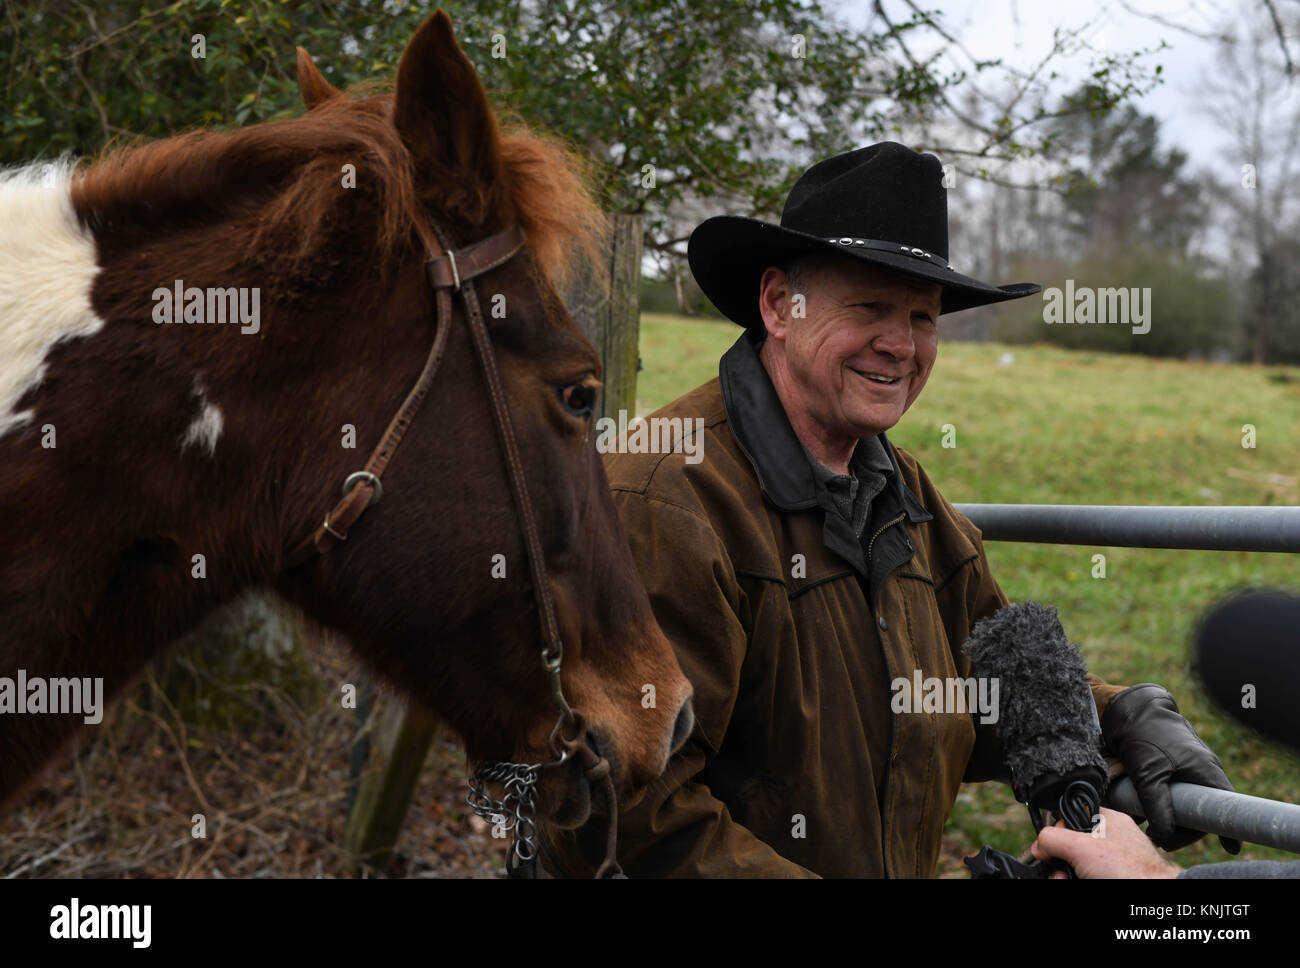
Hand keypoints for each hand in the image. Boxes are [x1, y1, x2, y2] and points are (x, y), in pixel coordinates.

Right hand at [1031, 807, 1180, 878]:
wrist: (1153, 903)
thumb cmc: (1130, 870)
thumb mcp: (1080, 846)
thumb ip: (1053, 838)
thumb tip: (1040, 844)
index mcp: (1108, 821)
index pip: (1073, 817)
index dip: (1058, 832)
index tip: (1050, 847)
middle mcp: (1112, 841)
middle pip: (1072, 846)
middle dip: (1059, 861)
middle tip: (1058, 872)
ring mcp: (1113, 863)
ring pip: (1078, 866)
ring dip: (1065, 875)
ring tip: (1065, 880)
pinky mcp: (1112, 878)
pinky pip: (1087, 877)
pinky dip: (1077, 880)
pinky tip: (1075, 883)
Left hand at [1101, 683, 1240, 852]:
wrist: (1131, 710)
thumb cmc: (1144, 736)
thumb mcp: (1148, 773)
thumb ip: (1157, 805)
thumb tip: (1164, 835)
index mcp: (1206, 770)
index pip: (1224, 806)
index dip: (1226, 828)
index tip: (1231, 847)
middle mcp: (1202, 769)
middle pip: (1202, 809)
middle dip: (1184, 829)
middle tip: (1161, 840)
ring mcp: (1189, 767)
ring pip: (1186, 801)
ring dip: (1170, 817)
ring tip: (1150, 830)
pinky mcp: (1174, 765)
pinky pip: (1174, 790)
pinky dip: (1162, 803)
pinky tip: (1142, 813)